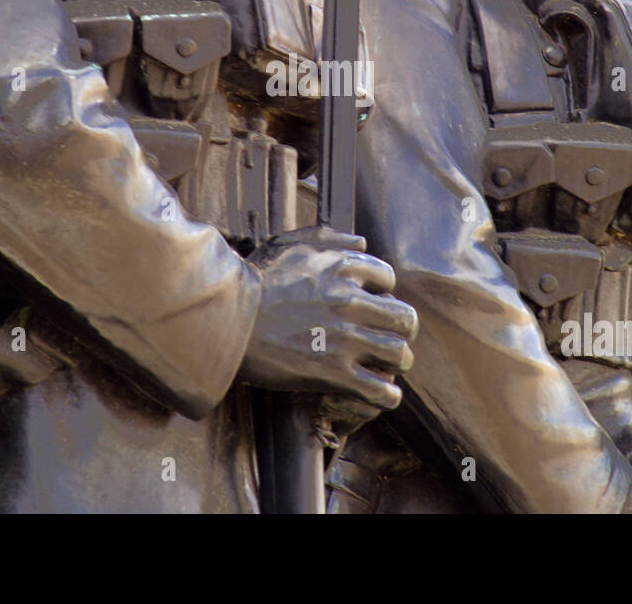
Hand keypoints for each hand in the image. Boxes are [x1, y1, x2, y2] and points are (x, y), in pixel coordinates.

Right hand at [239, 227, 416, 421]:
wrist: (227, 320)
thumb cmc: (254, 281)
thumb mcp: (288, 244)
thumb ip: (328, 238)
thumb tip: (362, 242)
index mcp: (344, 269)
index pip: (388, 278)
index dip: (382, 290)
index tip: (370, 301)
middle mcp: (351, 302)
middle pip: (404, 317)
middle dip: (401, 328)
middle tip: (390, 335)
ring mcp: (345, 338)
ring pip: (399, 353)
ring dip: (395, 360)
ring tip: (385, 364)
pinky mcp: (334, 372)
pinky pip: (381, 389)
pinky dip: (386, 394)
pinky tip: (378, 391)